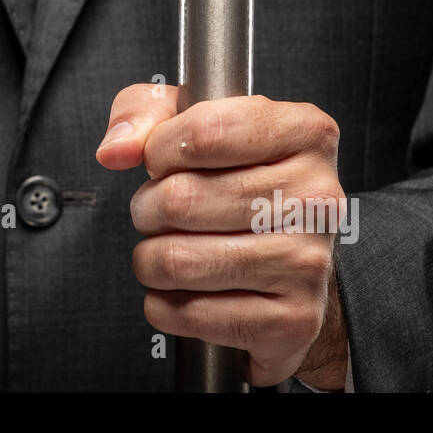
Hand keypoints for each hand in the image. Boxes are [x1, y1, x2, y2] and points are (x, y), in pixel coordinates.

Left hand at [97, 85, 348, 388]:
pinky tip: (188, 289)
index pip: (203, 132)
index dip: (160, 150)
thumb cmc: (241, 183)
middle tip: (161, 212)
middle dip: (148, 209)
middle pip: (181, 199)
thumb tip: (116, 150)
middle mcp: (316, 197)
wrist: (294, 261)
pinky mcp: (292, 320)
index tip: (163, 161)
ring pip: (177, 261)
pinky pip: (189, 313)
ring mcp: (308, 262)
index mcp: (304, 134)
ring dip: (151, 259)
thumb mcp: (194, 121)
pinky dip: (167, 304)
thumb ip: (144, 111)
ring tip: (171, 248)